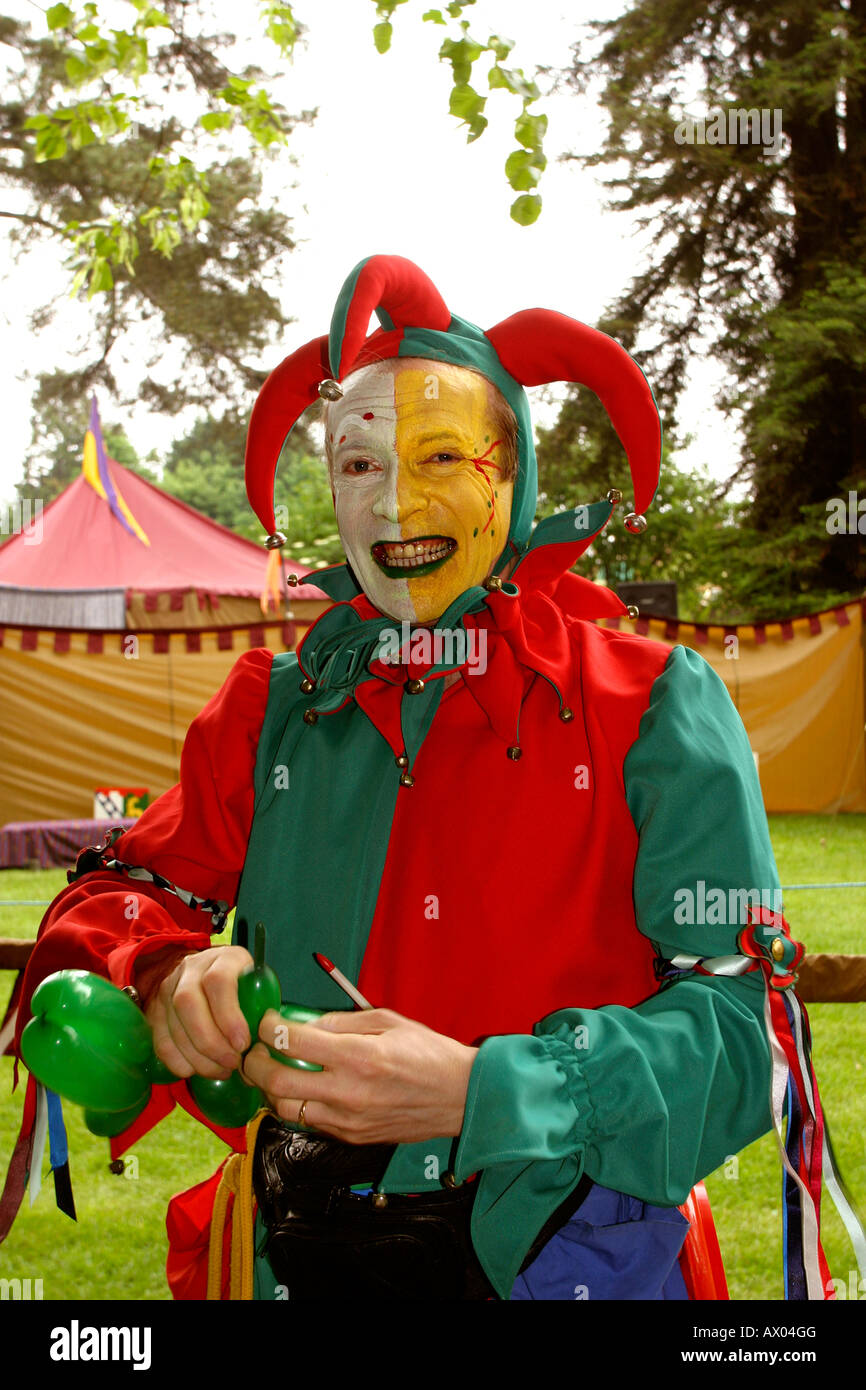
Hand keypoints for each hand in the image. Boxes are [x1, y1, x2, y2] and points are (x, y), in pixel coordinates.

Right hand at [145, 945, 253, 1079]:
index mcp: (223, 958)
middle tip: (232, 1063)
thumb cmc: (241, 985)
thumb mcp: (256, 985)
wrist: (202, 972)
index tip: (243, 1043)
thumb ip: (261, 1006)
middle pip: (188, 1004)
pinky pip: (161, 1042)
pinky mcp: (155, 1011)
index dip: (229, 1016)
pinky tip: (198, 1070)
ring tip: (221, 1070)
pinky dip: (179, 1062)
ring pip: (174, 1026)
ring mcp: (169, 988)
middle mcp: (191, 969)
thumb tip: (267, 1043)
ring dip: (199, 1057)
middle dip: (212, 1043)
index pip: (218, 982)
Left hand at [242, 1008, 477, 1144]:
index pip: (292, 1041)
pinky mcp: (351, 1137)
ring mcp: (347, 1120)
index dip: (269, 1027)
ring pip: (285, 1109)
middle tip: (253, 1050)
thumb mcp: (388, 1021)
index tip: (266, 1021)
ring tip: (273, 1071)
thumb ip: (342, 1022)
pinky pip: (309, 1123)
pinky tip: (301, 1089)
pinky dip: (296, 1105)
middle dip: (255, 1063)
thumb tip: (305, 1024)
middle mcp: (347, 1091)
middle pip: (277, 1082)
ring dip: (270, 1090)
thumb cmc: (427, 1053)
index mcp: (358, 1056)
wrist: (459, 1097)